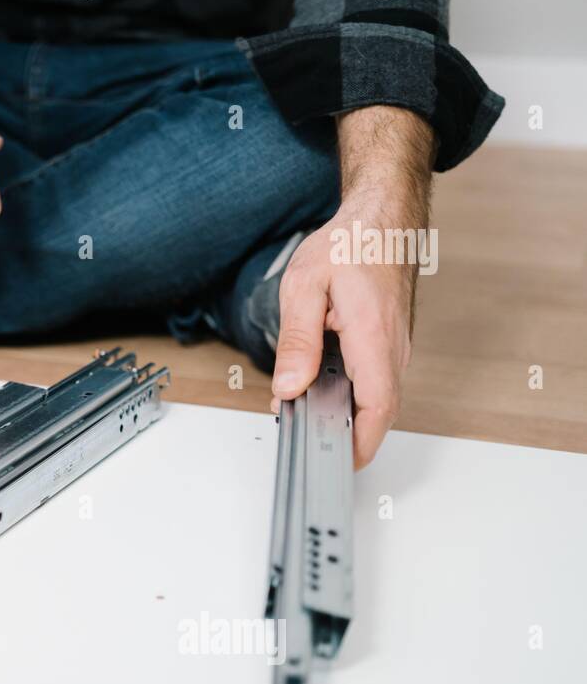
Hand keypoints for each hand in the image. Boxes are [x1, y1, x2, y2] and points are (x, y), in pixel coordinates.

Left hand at [270, 201, 416, 468]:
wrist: (382, 218)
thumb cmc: (348, 244)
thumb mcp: (305, 286)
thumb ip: (296, 340)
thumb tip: (288, 387)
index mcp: (374, 337)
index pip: (377, 408)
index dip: (360, 444)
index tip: (336, 465)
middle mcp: (393, 348)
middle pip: (377, 411)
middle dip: (343, 434)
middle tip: (301, 439)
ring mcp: (395, 347)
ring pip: (374, 397)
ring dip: (341, 412)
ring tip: (299, 411)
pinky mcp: (389, 344)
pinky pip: (372, 380)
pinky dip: (346, 393)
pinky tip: (314, 386)